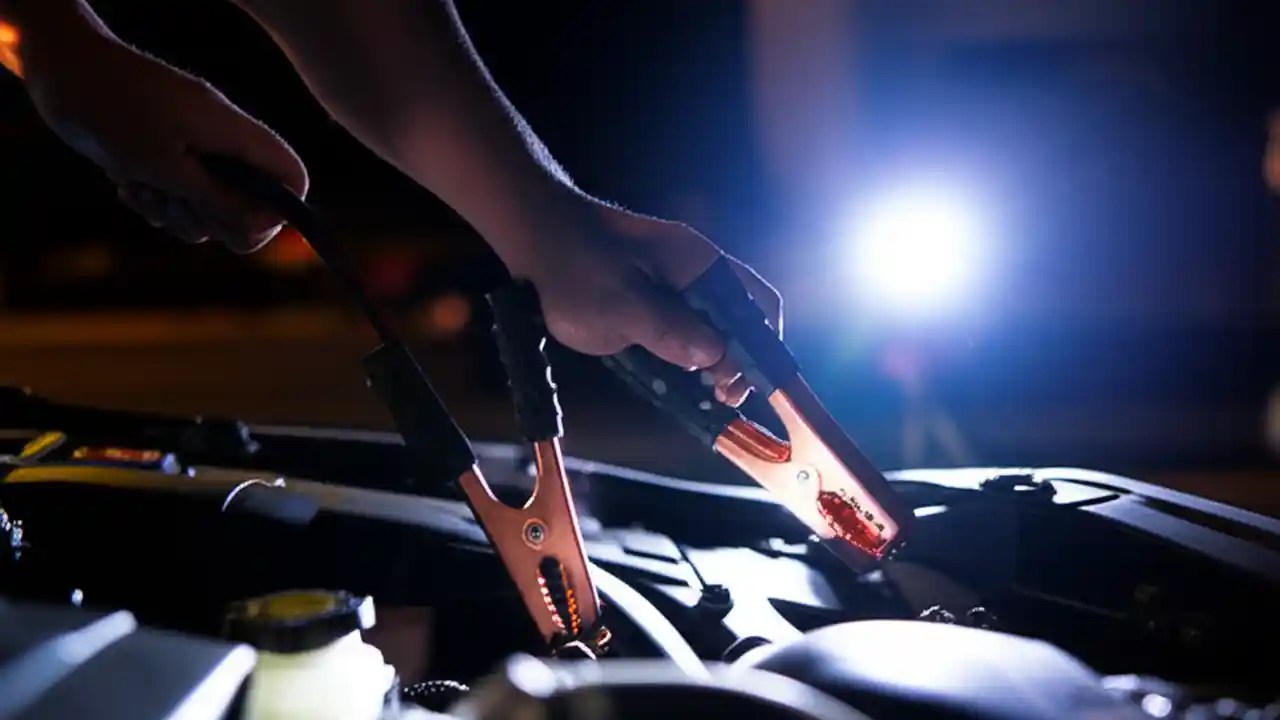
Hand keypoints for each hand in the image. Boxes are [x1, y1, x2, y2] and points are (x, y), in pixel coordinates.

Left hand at [22, 28, 306, 251]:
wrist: (63, 70)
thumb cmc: (114, 111)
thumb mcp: (166, 167)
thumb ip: (217, 201)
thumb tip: (257, 229)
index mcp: (236, 136)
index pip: (290, 177)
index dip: (277, 213)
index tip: (237, 227)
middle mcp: (224, 143)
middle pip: (249, 204)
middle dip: (212, 220)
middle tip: (176, 208)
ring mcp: (197, 149)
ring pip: (209, 206)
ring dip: (176, 213)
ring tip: (141, 190)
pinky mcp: (169, 155)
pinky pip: (180, 197)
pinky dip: (158, 200)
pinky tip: (129, 184)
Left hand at [513, 198, 781, 406]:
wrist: (535, 237)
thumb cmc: (574, 264)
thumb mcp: (620, 304)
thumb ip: (668, 329)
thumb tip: (713, 355)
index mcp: (701, 264)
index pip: (757, 305)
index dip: (761, 347)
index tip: (745, 384)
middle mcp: (696, 275)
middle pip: (739, 322)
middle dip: (737, 362)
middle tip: (721, 396)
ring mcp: (674, 288)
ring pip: (711, 331)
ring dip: (710, 363)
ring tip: (702, 394)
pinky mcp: (652, 303)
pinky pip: (682, 334)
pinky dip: (685, 359)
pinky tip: (676, 380)